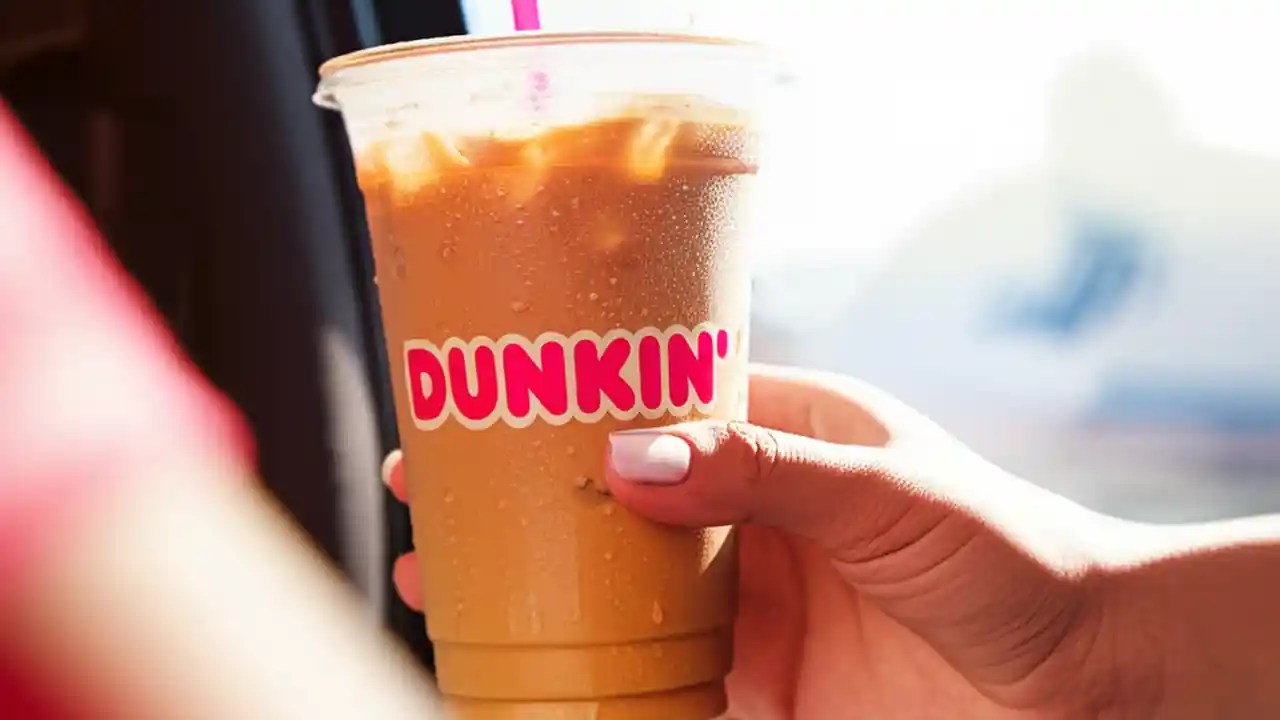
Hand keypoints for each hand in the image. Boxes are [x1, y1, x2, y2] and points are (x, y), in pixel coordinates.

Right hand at [384, 366, 1276, 718]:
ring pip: (620, 582)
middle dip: (524, 492)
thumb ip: (761, 471)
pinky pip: (655, 670)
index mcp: (782, 432)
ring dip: (539, 581)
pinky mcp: (757, 679)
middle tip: (430, 485)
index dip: (565, 397)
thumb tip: (626, 456)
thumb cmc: (1007, 550)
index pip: (654, 396)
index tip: (482, 396)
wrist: (1086, 675)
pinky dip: (592, 669)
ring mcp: (750, 595)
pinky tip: (527, 667)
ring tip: (442, 573)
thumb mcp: (885, 491)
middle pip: (614, 493)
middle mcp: (753, 508)